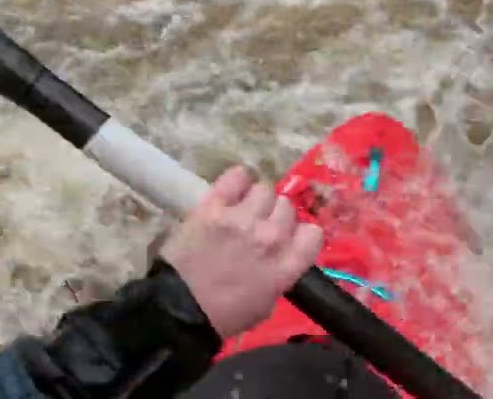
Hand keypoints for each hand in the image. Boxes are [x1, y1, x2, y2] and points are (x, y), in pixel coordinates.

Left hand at [158, 165, 323, 337]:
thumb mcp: (265, 305)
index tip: (288, 239)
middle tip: (258, 226)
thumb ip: (279, 275)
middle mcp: (270, 238)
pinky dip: (237, 180)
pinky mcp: (213, 207)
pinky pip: (236, 176)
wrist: (179, 306)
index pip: (313, 233)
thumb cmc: (223, 315)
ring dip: (256, 199)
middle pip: (287, 208)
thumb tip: (279, 257)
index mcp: (286, 267)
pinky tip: (232, 190)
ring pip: (265, 190)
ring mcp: (242, 219)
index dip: (300, 234)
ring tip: (242, 209)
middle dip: (275, 216)